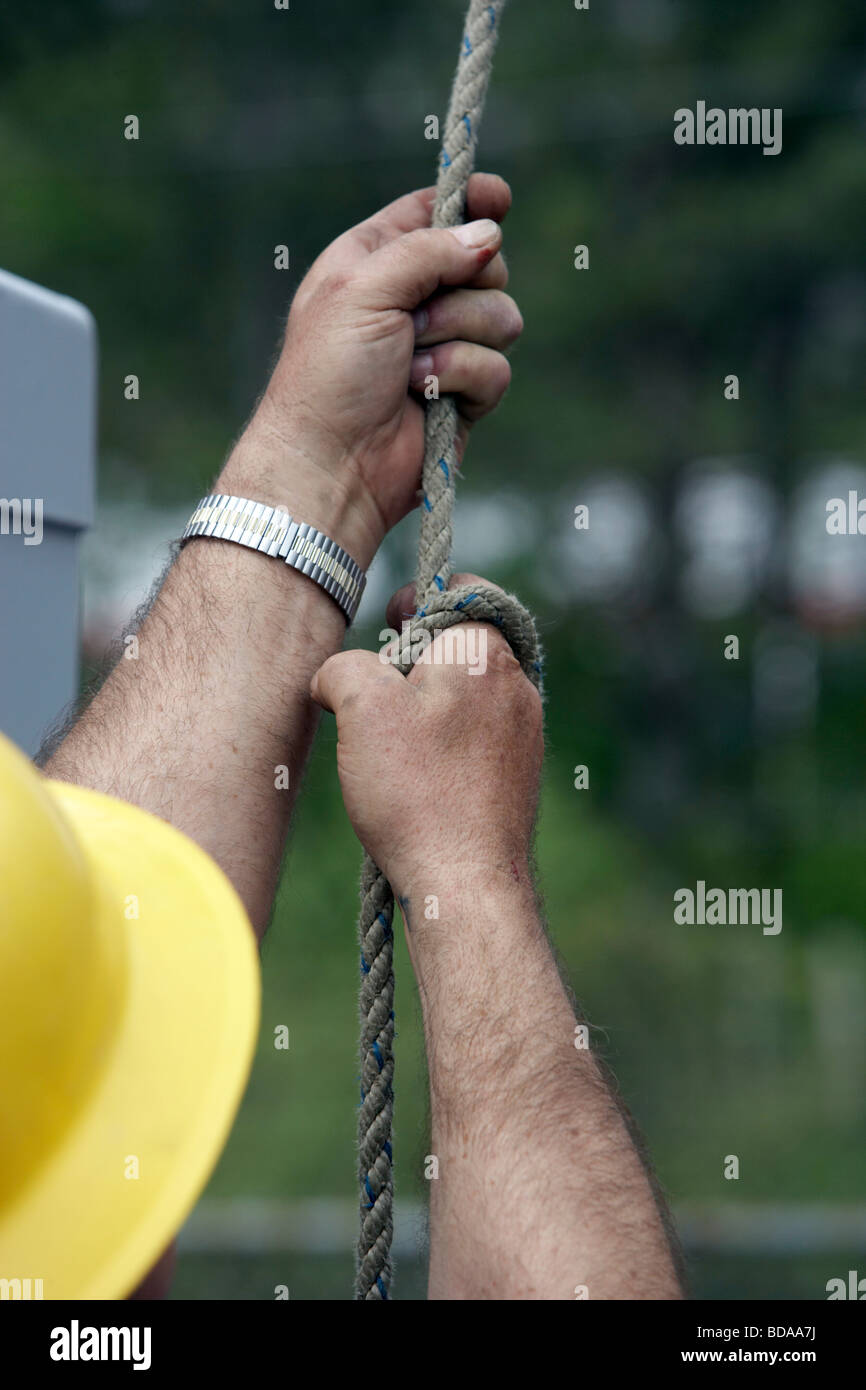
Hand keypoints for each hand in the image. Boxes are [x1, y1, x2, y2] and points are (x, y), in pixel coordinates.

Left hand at [225, 176, 521, 567]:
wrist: (332, 463)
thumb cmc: (329, 374)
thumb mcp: (363, 288)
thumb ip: (428, 250)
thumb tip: (490, 236)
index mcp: (375, 261)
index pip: (433, 214)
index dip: (470, 204)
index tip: (498, 198)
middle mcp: (411, 300)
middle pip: (483, 263)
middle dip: (463, 286)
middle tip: (418, 317)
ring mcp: (442, 348)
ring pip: (501, 316)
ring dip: (458, 337)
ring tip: (411, 367)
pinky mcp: (464, 395)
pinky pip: (497, 368)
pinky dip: (464, 379)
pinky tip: (427, 397)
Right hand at [310, 574, 543, 899]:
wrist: (465, 882)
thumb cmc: (416, 791)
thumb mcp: (360, 706)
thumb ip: (346, 665)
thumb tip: (341, 674)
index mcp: (484, 653)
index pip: (461, 592)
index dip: (417, 599)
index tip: (388, 622)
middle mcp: (517, 685)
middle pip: (461, 644)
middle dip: (416, 659)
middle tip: (376, 693)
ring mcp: (525, 732)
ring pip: (468, 692)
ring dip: (428, 704)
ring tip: (391, 745)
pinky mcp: (520, 773)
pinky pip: (478, 735)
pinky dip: (445, 741)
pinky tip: (416, 778)